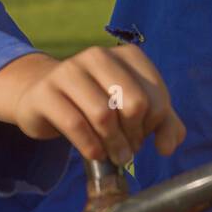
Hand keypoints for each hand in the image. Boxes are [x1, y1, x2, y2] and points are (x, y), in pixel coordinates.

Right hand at [0, 45, 185, 164]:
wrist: (44, 97)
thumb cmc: (96, 103)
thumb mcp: (133, 110)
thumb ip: (163, 124)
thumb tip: (168, 147)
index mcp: (127, 55)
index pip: (156, 97)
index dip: (154, 125)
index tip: (142, 134)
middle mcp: (99, 56)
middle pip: (134, 103)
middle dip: (135, 135)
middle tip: (129, 150)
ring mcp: (69, 70)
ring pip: (104, 114)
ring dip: (114, 144)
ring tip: (114, 155)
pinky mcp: (46, 92)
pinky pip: (75, 124)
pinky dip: (91, 146)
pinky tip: (95, 153)